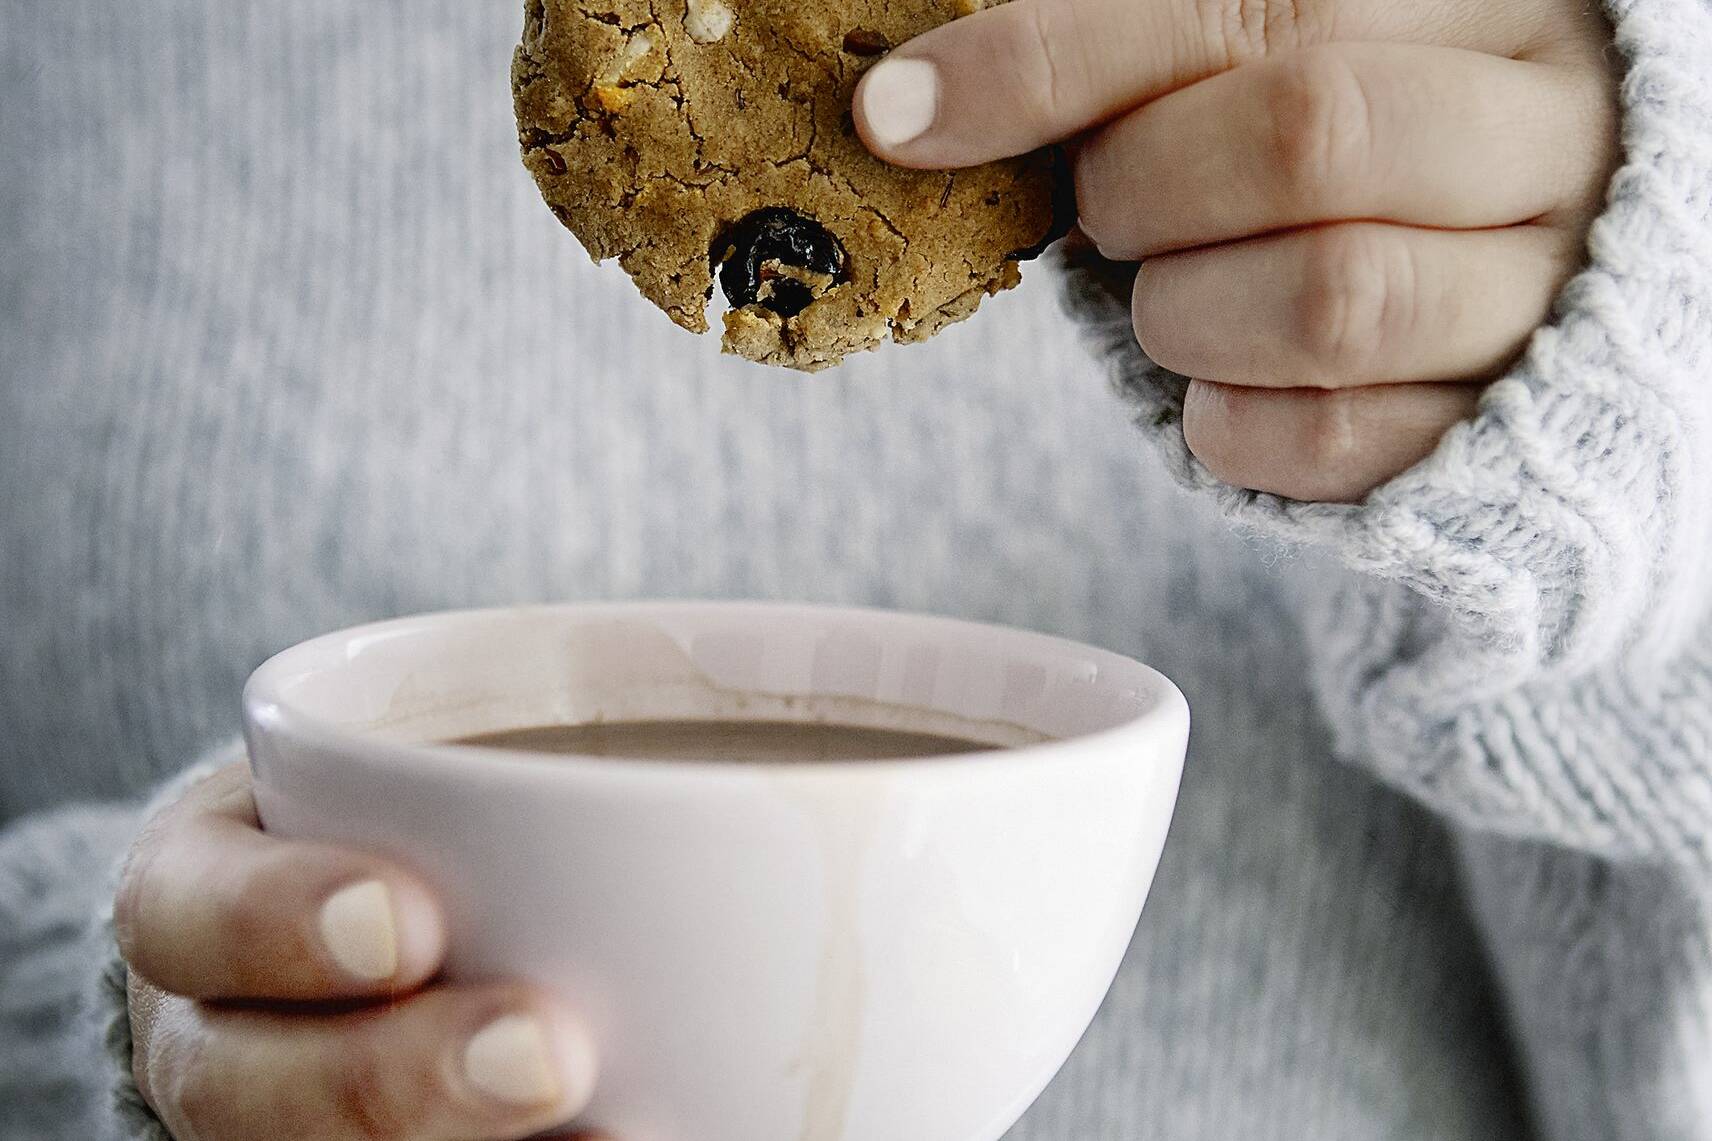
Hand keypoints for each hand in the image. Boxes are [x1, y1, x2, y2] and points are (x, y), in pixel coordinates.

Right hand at [116, 761, 601, 1139]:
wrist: (355, 921)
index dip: (275, 923)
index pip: (191, 907)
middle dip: (395, 1078)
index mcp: (212, 881)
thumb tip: (823, 651)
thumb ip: (559, 727)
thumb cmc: (434, 806)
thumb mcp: (446, 746)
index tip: (402, 921)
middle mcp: (224, 1020)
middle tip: (550, 1057)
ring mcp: (282, 1109)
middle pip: (249, 1083)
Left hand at [855, 0, 1620, 501]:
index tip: (898, 115)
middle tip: (1105, 212)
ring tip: (1174, 298)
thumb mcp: (1259, 68)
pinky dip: (1229, 422)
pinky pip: (1335, 437)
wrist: (1503, 284)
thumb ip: (1137, 54)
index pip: (1246, 4)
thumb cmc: (1347, 155)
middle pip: (1310, 135)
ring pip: (1333, 299)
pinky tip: (1218, 383)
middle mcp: (1543, 128)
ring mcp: (1542, 287)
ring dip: (1188, 311)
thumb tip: (909, 102)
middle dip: (1144, 186)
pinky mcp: (1499, 424)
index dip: (1050, 60)